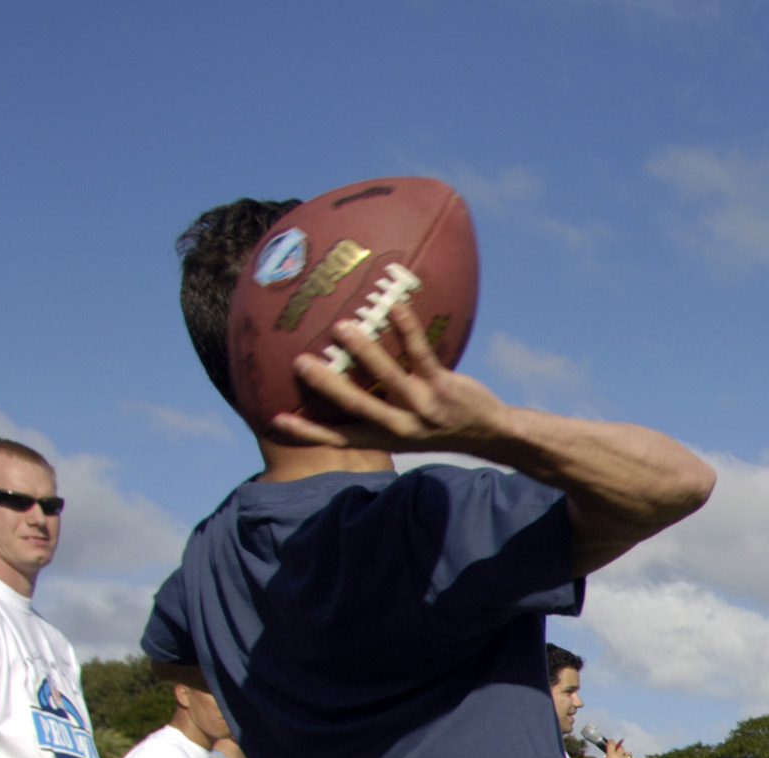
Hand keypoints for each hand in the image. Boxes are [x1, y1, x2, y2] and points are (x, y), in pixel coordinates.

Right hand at [275, 298, 515, 453]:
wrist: (491, 434)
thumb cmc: (439, 423)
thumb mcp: (405, 426)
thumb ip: (376, 408)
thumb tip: (344, 377)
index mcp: (386, 438)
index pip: (341, 438)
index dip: (309, 431)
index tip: (277, 419)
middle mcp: (401, 427)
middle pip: (358, 407)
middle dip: (328, 386)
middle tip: (300, 362)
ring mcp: (423, 407)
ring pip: (388, 378)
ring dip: (364, 352)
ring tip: (342, 326)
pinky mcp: (444, 387)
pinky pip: (422, 354)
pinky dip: (407, 329)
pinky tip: (395, 307)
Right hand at [598, 739, 635, 757]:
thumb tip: (610, 757)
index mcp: (611, 754)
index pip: (611, 743)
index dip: (611, 742)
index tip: (611, 742)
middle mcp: (619, 756)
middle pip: (621, 748)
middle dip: (619, 751)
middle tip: (617, 755)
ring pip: (628, 754)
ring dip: (626, 755)